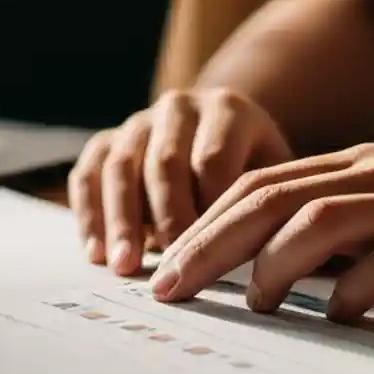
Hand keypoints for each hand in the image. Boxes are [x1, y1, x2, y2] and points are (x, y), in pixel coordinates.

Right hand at [68, 88, 290, 274]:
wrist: (221, 134)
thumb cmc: (257, 171)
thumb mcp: (278, 176)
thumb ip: (278, 207)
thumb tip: (285, 263)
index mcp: (228, 109)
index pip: (214, 159)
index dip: (210, 208)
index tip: (212, 255)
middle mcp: (179, 107)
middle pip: (165, 162)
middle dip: (164, 217)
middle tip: (168, 267)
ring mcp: (138, 122)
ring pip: (121, 167)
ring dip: (120, 221)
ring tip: (124, 266)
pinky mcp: (106, 140)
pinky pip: (89, 174)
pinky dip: (89, 214)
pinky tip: (95, 254)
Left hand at [149, 136, 373, 319]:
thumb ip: (344, 222)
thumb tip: (277, 259)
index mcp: (356, 166)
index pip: (257, 185)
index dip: (204, 222)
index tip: (165, 261)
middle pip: (269, 199)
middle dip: (211, 242)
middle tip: (171, 285)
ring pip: (320, 220)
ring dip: (274, 263)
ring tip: (249, 302)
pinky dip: (357, 287)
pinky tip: (337, 315)